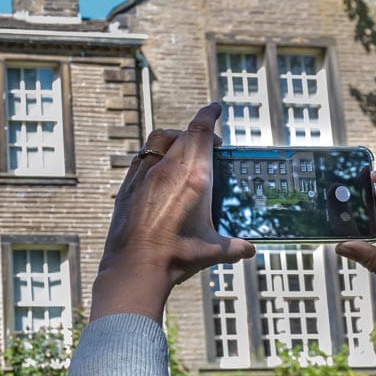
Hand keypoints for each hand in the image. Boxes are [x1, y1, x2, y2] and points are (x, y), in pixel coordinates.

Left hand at [91, 103, 255, 322]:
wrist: (134, 267)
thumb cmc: (175, 257)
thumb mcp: (212, 251)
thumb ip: (235, 246)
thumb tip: (248, 250)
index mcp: (193, 176)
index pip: (202, 130)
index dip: (209, 113)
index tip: (216, 108)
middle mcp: (167, 168)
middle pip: (182, 133)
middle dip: (198, 132)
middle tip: (210, 144)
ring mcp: (143, 175)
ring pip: (158, 140)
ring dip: (173, 138)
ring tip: (183, 152)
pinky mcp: (127, 186)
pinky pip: (141, 158)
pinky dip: (153, 155)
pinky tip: (158, 171)